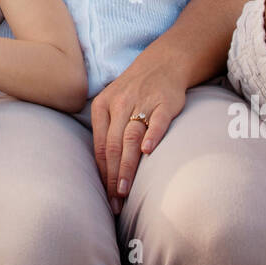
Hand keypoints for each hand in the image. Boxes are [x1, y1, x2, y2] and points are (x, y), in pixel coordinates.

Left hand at [90, 58, 187, 215]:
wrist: (163, 63)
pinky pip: (157, 121)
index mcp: (102, 106)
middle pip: (113, 146)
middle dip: (113, 176)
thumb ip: (107, 132)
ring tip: (125, 189)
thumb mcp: (113, 105)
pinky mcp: (164, 102)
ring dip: (127, 165)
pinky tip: (148, 152)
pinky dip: (152, 136)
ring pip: (131, 137)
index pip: (101, 146)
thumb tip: (103, 170)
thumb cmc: (134, 91)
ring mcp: (142, 102)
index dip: (103, 173)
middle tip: (115, 201)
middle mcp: (119, 104)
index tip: (107, 196)